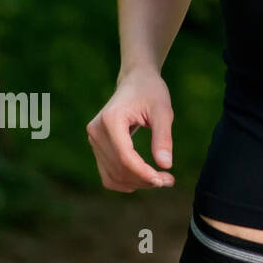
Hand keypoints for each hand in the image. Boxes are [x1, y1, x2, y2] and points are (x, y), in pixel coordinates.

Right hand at [87, 67, 174, 190]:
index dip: (144, 173)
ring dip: (136, 183)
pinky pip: (107, 172)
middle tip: (169, 181)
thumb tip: (166, 165)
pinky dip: (125, 180)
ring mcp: (93, 139)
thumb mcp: (163, 111)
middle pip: (118, 168)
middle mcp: (96, 131)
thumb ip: (163, 137)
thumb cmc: (151, 92)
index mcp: (111, 120)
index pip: (125, 157)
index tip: (164, 180)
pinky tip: (145, 179)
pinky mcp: (96, 145)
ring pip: (111, 175)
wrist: (135, 80)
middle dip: (144, 179)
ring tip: (161, 180)